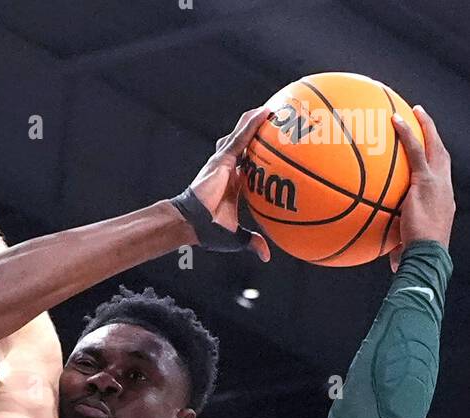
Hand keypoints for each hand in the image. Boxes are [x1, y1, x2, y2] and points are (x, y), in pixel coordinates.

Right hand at [189, 107, 271, 262]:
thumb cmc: (208, 230)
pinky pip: (242, 137)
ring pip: (244, 135)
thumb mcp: (236, 236)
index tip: (277, 152)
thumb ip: (252, 241)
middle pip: (248, 146)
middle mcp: (231, 169)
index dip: (262, 158)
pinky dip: (253, 124)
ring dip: (257, 121)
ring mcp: (226, 161)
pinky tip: (267, 112)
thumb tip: (266, 256)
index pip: (250, 166)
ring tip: (274, 108)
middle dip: (261, 133)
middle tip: (279, 121)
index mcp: (235, 184)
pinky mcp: (223, 157)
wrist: (192, 223)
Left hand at [390, 106, 454, 268]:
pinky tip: (394, 120)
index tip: (428, 153)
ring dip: (425, 126)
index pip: (441, 176)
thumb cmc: (416, 258)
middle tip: (424, 121)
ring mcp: (437, 183)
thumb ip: (398, 243)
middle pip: (442, 155)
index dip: (436, 162)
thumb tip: (385, 256)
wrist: (426, 256)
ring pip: (433, 146)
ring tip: (414, 111)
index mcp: (443, 201)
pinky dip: (406, 133)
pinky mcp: (425, 181)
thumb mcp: (407, 247)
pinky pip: (415, 150)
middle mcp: (444, 188)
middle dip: (434, 136)